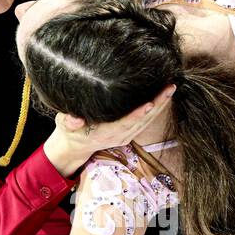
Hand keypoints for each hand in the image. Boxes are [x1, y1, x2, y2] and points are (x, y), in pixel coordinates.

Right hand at [42, 86, 174, 176]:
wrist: (75, 146)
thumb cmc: (69, 131)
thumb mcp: (64, 125)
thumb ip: (68, 122)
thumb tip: (74, 119)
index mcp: (104, 134)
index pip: (124, 123)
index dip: (136, 115)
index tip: (149, 103)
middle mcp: (118, 136)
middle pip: (142, 121)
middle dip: (157, 105)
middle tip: (169, 88)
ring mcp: (125, 136)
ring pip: (147, 121)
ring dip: (160, 106)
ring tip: (170, 89)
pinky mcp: (129, 134)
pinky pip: (146, 122)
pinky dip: (156, 110)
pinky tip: (163, 97)